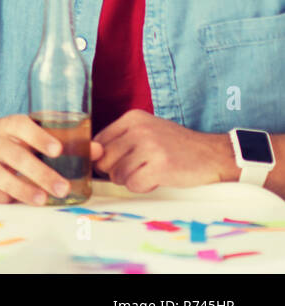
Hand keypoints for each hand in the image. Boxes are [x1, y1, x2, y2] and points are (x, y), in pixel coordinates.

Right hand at [0, 114, 102, 204]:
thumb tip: (98, 151)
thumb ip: (64, 141)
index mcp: (10, 125)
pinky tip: (16, 201)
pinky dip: (4, 198)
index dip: (40, 137)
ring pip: (1, 175)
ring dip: (22, 188)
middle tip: (63, 187)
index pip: (24, 127)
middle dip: (40, 173)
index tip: (58, 150)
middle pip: (16, 156)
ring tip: (42, 199)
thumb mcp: (32, 134)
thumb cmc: (13, 141)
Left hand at [94, 110, 232, 191]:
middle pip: (104, 160)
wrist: (213, 154)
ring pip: (117, 174)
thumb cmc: (176, 146)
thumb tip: (92, 156)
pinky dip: (142, 187)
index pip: (98, 141)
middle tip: (137, 169)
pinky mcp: (160, 166)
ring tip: (149, 173)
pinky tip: (156, 180)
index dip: (104, 157)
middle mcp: (139, 129)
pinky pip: (133, 185)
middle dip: (116, 171)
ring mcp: (150, 147)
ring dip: (131, 180)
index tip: (118, 162)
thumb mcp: (147, 131)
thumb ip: (120, 140)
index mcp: (132, 118)